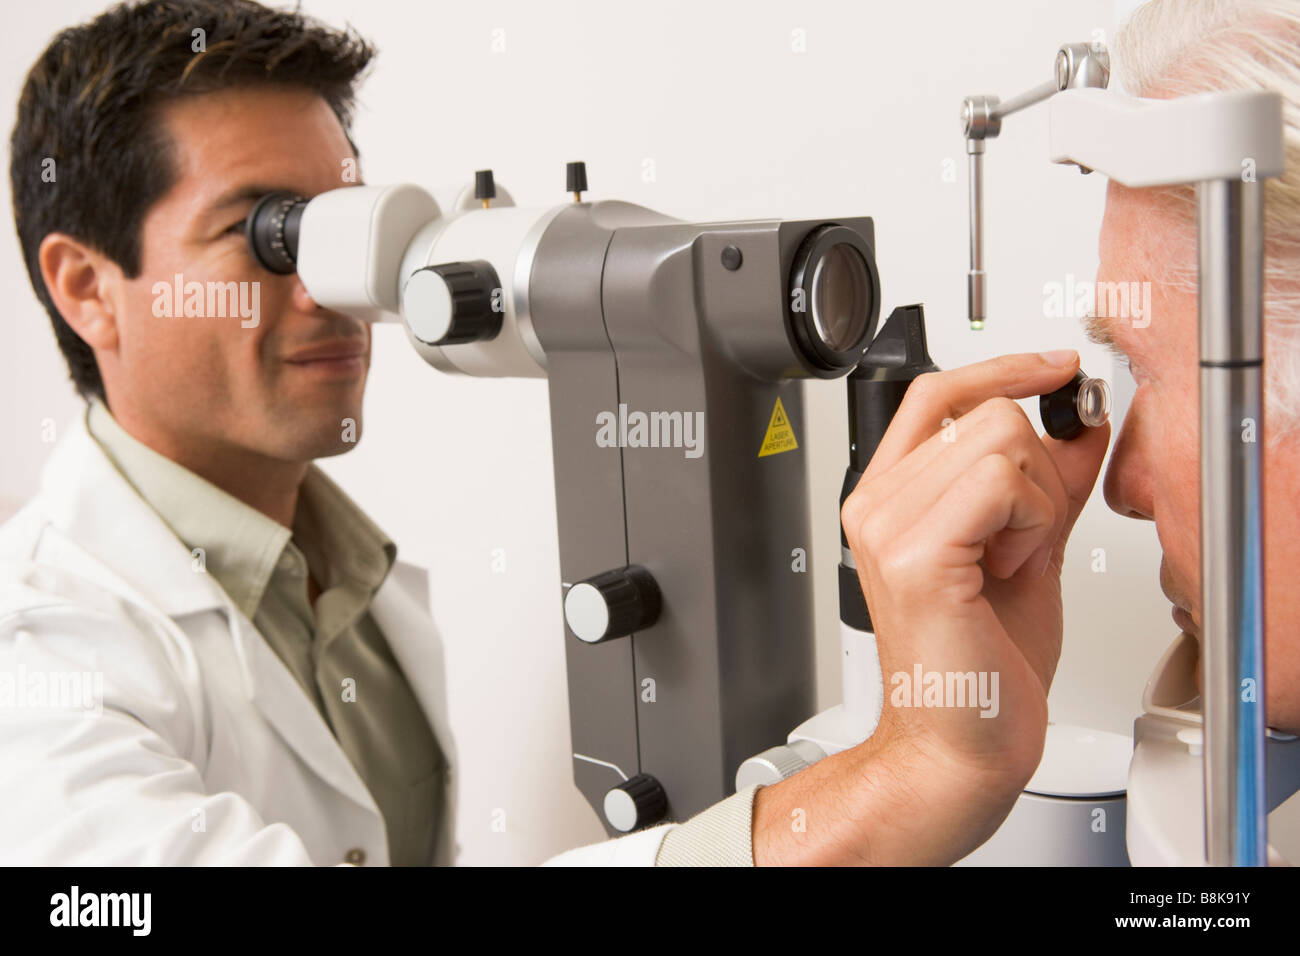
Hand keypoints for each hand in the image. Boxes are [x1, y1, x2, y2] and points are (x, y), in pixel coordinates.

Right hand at [753, 350, 1109, 864]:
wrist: (960, 745)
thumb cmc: (980, 665)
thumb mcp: (1028, 549)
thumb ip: (1050, 481)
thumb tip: (1083, 422)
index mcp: (890, 496)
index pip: (939, 392)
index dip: (1003, 368)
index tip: (1056, 369)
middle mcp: (878, 503)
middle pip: (988, 410)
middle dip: (1037, 471)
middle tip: (1022, 542)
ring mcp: (888, 526)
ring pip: (1002, 439)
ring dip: (1036, 503)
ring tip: (1010, 562)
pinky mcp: (916, 555)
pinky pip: (1003, 481)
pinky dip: (1032, 523)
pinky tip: (1010, 569)